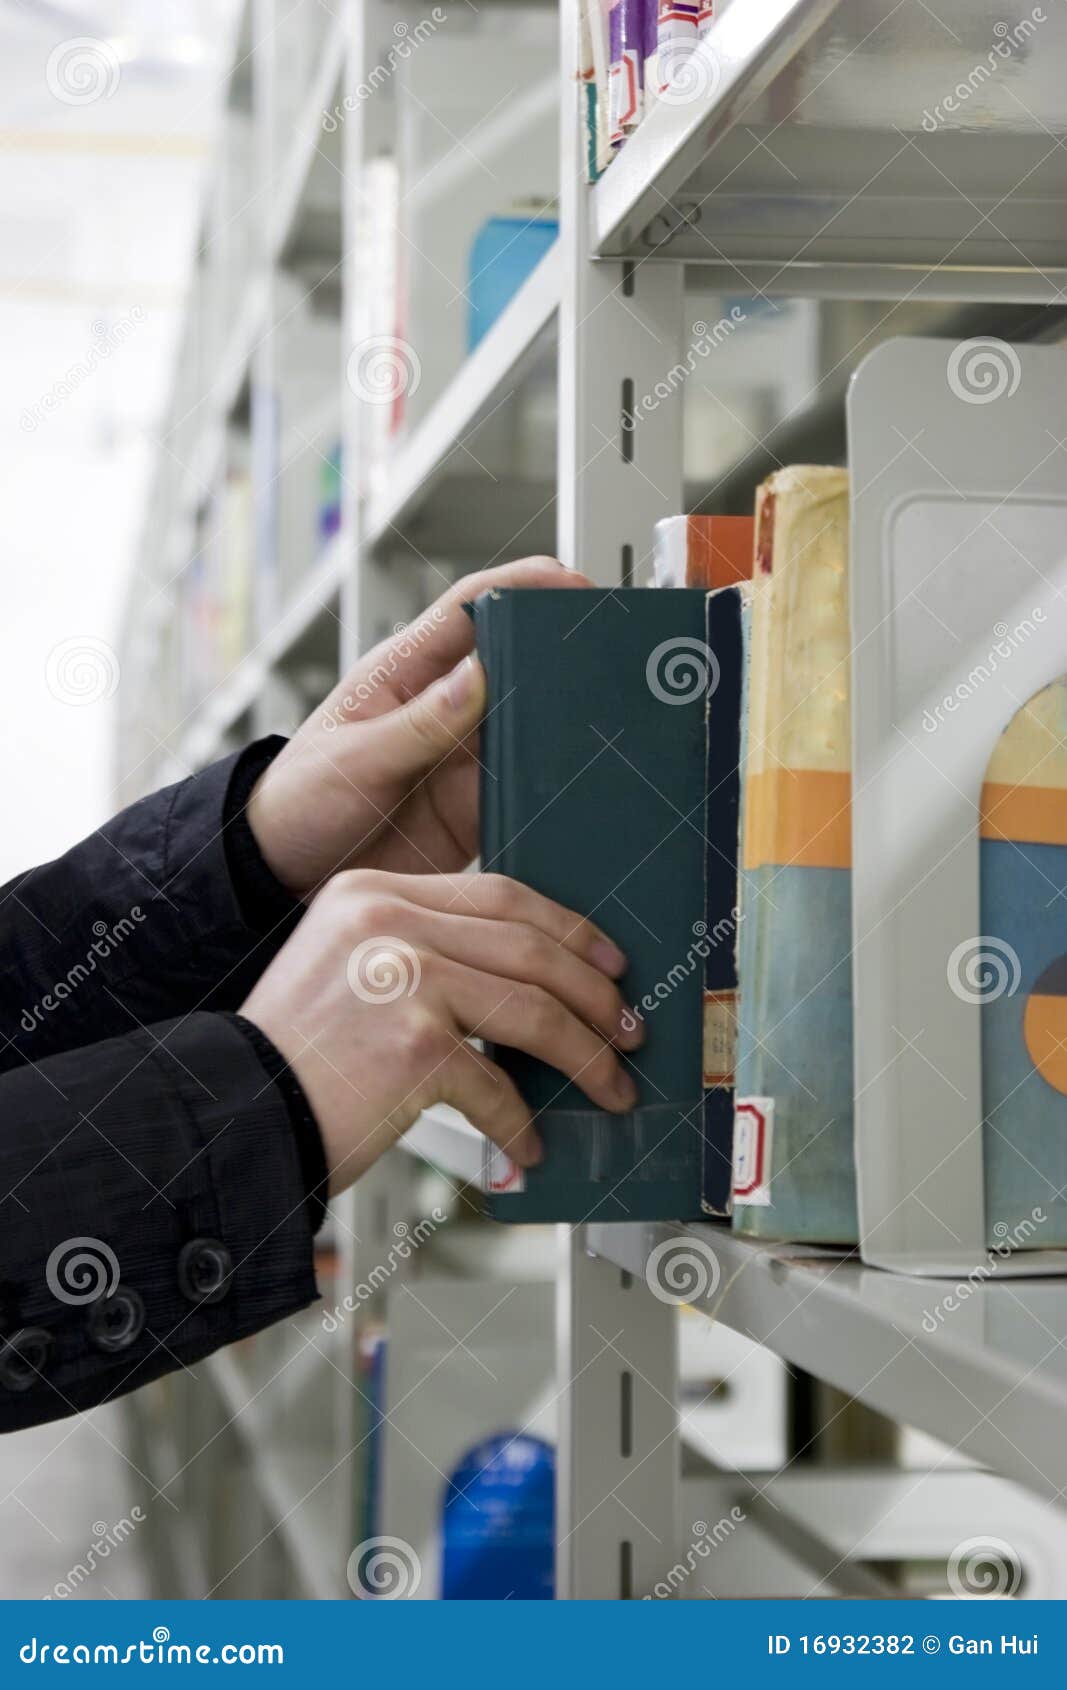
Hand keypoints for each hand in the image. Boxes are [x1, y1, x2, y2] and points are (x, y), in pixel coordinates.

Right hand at [239, 869, 640, 1193]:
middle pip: (530, 945)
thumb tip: (531, 984)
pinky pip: (498, 1084)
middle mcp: (386, 921)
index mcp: (372, 893)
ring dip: (586, 1057)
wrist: (232, 1118)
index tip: (608, 965)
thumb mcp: (347, 971)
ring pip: (534, 1010)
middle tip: (627, 1031)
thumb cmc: (293, 1060)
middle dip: (596, 995)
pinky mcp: (412, 1045)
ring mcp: (401, 978)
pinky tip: (526, 1145)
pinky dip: (521, 1123)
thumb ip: (422, 954)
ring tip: (610, 1088)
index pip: (498, 893)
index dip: (568, 930)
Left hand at [247, 557, 593, 896]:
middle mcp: (442, 708)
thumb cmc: (299, 801)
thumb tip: (477, 678)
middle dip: (558, 656)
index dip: (523, 584)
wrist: (286, 876)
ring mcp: (463, 756)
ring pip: (531, 727)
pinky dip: (552, 789)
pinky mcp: (475, 805)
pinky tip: (574, 790)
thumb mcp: (354, 760)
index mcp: (404, 673)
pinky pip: (526, 790)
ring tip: (598, 729)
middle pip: (516, 664)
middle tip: (604, 660)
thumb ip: (417, 725)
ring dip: (560, 727)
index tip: (571, 584)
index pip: (470, 608)